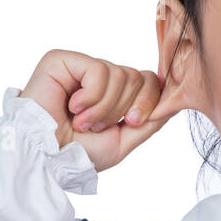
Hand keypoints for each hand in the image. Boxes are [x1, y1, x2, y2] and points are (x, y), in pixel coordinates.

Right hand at [20, 49, 178, 171]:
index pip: (149, 80)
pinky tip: (72, 108)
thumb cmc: (77, 155)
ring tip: (81, 121)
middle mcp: (98, 76)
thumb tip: (175, 102)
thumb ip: (150, 121)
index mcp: (112, 93)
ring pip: (121, 74)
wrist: (45, 161)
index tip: (131, 122)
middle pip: (139, 76)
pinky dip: (91, 98)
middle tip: (96, 126)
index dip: (148, 101)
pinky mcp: (62, 60)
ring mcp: (80, 66)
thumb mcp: (123, 140)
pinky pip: (99, 70)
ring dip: (104, 108)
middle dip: (123, 108)